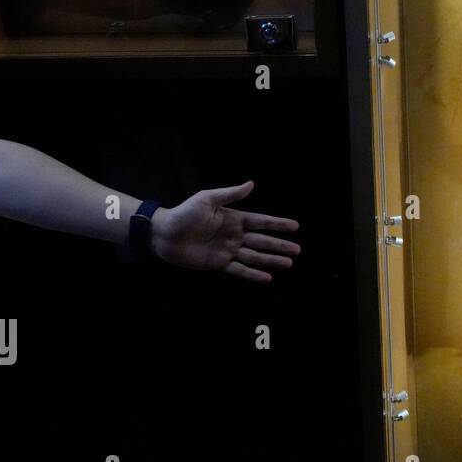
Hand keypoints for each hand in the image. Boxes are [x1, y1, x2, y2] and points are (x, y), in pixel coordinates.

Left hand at [149, 181, 299, 282]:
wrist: (163, 234)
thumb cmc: (184, 213)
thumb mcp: (207, 198)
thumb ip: (230, 194)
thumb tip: (252, 184)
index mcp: (234, 218)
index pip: (261, 221)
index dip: (278, 224)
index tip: (295, 226)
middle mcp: (234, 235)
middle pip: (262, 241)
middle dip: (280, 245)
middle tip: (298, 249)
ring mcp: (228, 250)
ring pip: (255, 256)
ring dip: (272, 260)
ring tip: (289, 263)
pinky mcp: (218, 264)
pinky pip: (240, 270)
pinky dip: (253, 274)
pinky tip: (267, 277)